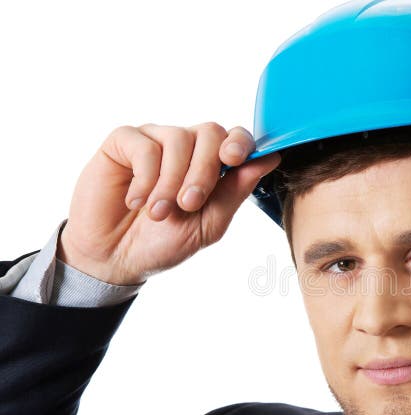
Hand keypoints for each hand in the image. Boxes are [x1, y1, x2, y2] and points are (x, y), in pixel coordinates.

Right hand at [57, 122, 280, 284]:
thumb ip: (236, 191)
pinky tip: (135, 201)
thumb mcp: (208, 224)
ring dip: (172, 181)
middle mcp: (186, 147)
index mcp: (212, 165)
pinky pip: (145, 145)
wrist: (115, 258)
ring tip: (158, 212)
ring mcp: (155, 141)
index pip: (235, 138)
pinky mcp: (123, 142)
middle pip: (211, 133)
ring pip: (179, 138)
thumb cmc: (163, 241)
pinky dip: (145, 177)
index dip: (240, 144)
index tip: (235, 160)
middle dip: (205, 171)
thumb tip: (268, 159)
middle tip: (190, 204)